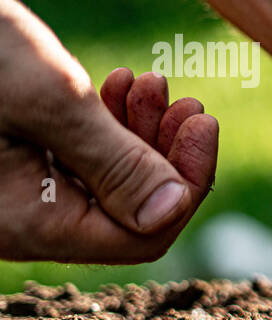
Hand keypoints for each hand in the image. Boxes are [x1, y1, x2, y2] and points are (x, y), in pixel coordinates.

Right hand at [0, 0, 217, 262]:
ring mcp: (18, 191)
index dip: (186, 184)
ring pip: (109, 183)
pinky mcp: (13, 160)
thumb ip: (114, 160)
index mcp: (26, 224)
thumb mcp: (46, 98)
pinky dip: (110, 126)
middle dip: (167, 155)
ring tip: (149, 84)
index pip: (140, 235)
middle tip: (186, 102)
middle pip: (130, 211)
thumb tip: (172, 210)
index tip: (204, 122)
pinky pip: (79, 160)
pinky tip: (122, 86)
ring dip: (142, 134)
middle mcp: (23, 219)